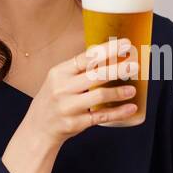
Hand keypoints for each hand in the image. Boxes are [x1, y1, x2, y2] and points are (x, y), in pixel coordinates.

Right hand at [22, 37, 139, 142]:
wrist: (38, 128)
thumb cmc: (53, 99)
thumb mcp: (58, 80)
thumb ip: (79, 70)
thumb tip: (108, 55)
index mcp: (59, 72)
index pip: (86, 57)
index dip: (108, 50)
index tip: (125, 44)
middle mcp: (62, 88)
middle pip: (95, 76)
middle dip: (118, 69)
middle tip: (134, 65)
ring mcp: (68, 107)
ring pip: (99, 96)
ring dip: (119, 92)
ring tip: (132, 90)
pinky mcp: (75, 123)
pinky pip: (101, 116)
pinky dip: (118, 112)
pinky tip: (130, 108)